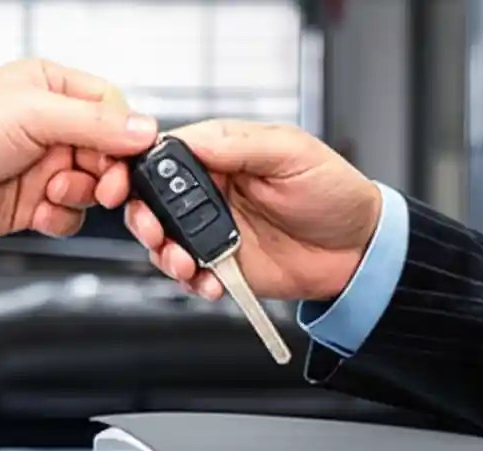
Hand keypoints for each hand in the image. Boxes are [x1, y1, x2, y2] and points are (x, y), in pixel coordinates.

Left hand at [0, 58, 157, 237]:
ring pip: (93, 188)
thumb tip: (145, 129)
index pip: (113, 109)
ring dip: (78, 196)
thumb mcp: (35, 114)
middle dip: (107, 174)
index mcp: (52, 88)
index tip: (126, 157)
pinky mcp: (31, 202)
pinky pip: (70, 215)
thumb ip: (96, 123)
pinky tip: (37, 210)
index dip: (123, 137)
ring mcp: (41, 166)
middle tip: (102, 186)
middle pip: (109, 154)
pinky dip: (59, 217)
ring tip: (48, 191)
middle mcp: (50, 125)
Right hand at [108, 119, 381, 301]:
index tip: (123, 184)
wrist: (360, 249)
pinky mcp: (225, 265)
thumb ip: (239, 143)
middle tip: (154, 232)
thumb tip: (190, 137)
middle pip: (153, 202)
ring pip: (165, 242)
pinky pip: (192, 275)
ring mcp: (216, 231)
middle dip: (144, 219)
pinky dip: (192, 282)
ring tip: (186, 263)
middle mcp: (213, 193)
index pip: (165, 155)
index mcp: (223, 156)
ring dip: (165, 255)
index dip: (137, 169)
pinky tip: (208, 282)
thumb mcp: (292, 152)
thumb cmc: (335, 191)